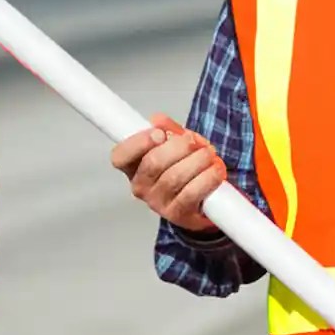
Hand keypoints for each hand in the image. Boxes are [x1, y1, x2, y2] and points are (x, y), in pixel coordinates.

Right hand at [110, 113, 226, 231]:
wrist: (206, 196)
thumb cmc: (186, 166)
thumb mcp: (176, 142)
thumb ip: (168, 129)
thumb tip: (159, 120)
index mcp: (133, 165)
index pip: (121, 156)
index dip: (138, 143)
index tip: (159, 134)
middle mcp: (141, 186)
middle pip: (153, 163)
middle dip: (179, 147)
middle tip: (194, 141)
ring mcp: (158, 203)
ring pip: (174, 177)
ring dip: (197, 160)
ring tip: (209, 154)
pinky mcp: (178, 214)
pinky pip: (191, 193)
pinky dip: (207, 178)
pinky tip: (214, 170)